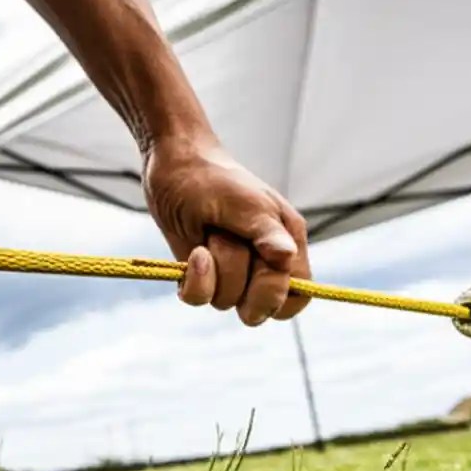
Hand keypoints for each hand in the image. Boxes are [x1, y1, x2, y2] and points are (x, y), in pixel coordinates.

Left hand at [142, 136, 310, 326]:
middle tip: (228, 245)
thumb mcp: (243, 201)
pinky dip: (194, 280)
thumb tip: (287, 257)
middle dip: (242, 281)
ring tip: (210, 233)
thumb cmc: (214, 177)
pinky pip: (200, 299)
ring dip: (215, 269)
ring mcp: (231, 271)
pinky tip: (194, 253)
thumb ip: (266, 232)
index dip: (280, 295)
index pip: (298, 293)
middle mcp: (262, 261)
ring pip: (227, 302)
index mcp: (287, 242)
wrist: (173, 165)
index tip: (261, 275)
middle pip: (263, 305)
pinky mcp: (203, 275)